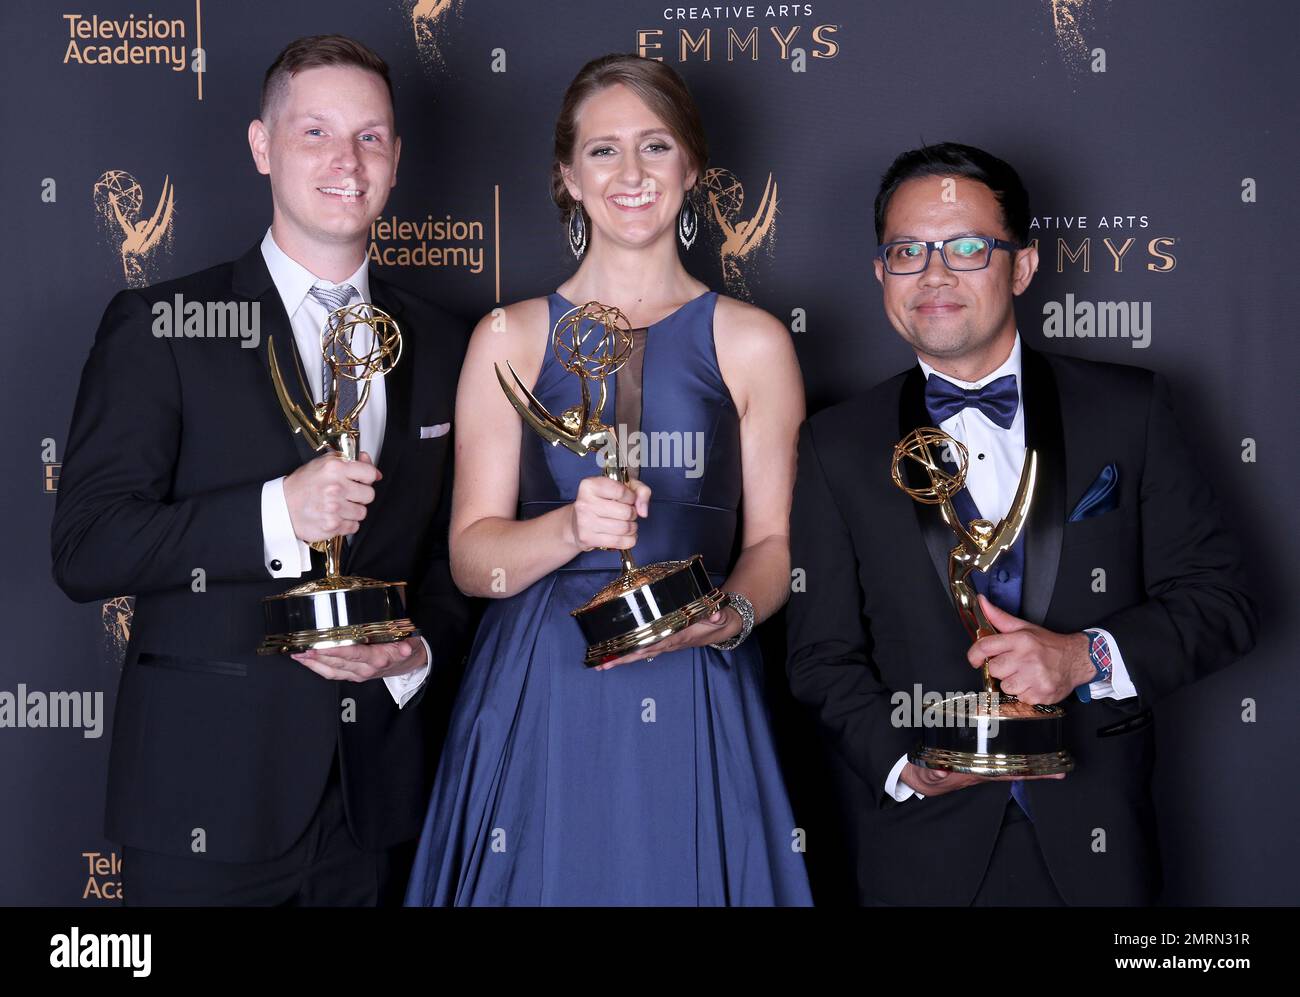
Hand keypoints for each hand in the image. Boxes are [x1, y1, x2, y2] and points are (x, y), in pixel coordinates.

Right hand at [283, 451, 381, 543]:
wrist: (282, 507)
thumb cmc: (301, 486)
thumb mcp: (322, 464)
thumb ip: (348, 460)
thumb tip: (368, 460)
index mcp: (335, 468)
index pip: (370, 473)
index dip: (367, 478)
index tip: (361, 481)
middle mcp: (336, 487)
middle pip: (369, 495)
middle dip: (360, 496)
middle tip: (347, 495)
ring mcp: (334, 508)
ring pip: (362, 512)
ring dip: (352, 511)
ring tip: (338, 507)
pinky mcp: (332, 525)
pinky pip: (354, 527)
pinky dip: (346, 524)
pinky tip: (335, 517)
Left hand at [290, 636, 425, 681]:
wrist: (408, 664)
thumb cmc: (405, 649)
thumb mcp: (410, 642)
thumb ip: (407, 645)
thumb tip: (406, 648)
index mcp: (378, 659)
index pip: (353, 654)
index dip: (334, 651)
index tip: (319, 647)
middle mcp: (365, 669)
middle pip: (336, 664)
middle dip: (317, 657)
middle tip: (301, 649)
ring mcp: (357, 674)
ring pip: (330, 671)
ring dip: (312, 663)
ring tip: (298, 654)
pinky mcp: (352, 676)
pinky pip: (331, 674)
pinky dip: (317, 668)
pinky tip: (307, 661)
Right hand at [566, 475, 651, 551]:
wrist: (577, 522)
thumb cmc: (602, 502)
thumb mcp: (621, 487)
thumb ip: (639, 490)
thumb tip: (643, 510)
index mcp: (590, 485)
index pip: (621, 492)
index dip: (631, 497)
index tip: (628, 499)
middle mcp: (584, 503)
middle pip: (625, 512)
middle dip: (632, 514)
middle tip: (627, 513)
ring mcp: (585, 522)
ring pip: (624, 528)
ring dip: (632, 527)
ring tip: (626, 524)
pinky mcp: (587, 538)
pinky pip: (619, 542)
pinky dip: (629, 540)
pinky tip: (625, 535)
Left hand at [595, 606, 742, 670]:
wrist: (721, 626)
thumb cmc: (718, 620)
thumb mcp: (721, 617)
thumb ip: (719, 616)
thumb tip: (718, 614)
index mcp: (679, 636)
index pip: (658, 643)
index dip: (642, 647)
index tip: (626, 651)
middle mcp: (668, 643)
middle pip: (642, 652)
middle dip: (622, 658)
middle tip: (602, 664)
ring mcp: (664, 644)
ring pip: (639, 653)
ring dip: (620, 658)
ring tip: (601, 663)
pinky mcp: (662, 641)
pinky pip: (642, 649)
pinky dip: (627, 652)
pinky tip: (613, 654)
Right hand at [899, 761, 1064, 797]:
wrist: (921, 778)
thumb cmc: (929, 775)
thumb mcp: (929, 773)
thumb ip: (935, 771)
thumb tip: (943, 769)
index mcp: (978, 772)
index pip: (1009, 771)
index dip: (1031, 771)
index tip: (1053, 773)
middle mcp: (985, 769)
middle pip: (1017, 767)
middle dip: (1039, 767)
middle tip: (1061, 764)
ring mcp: (983, 763)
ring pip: (1012, 761)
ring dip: (1030, 759)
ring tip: (1050, 754)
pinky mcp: (978, 757)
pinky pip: (1001, 754)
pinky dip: (1015, 751)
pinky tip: (1023, 746)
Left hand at [967, 594, 1093, 704]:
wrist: (1076, 659)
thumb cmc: (1048, 644)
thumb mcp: (1024, 627)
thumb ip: (999, 617)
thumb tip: (981, 602)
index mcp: (1021, 640)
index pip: (985, 647)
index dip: (974, 654)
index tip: (975, 659)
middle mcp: (1028, 658)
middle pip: (994, 669)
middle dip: (1001, 668)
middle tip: (1014, 664)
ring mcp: (1036, 678)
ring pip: (1005, 686)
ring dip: (1013, 683)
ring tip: (1025, 674)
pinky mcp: (1041, 694)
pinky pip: (1019, 698)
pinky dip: (1025, 693)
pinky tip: (1034, 683)